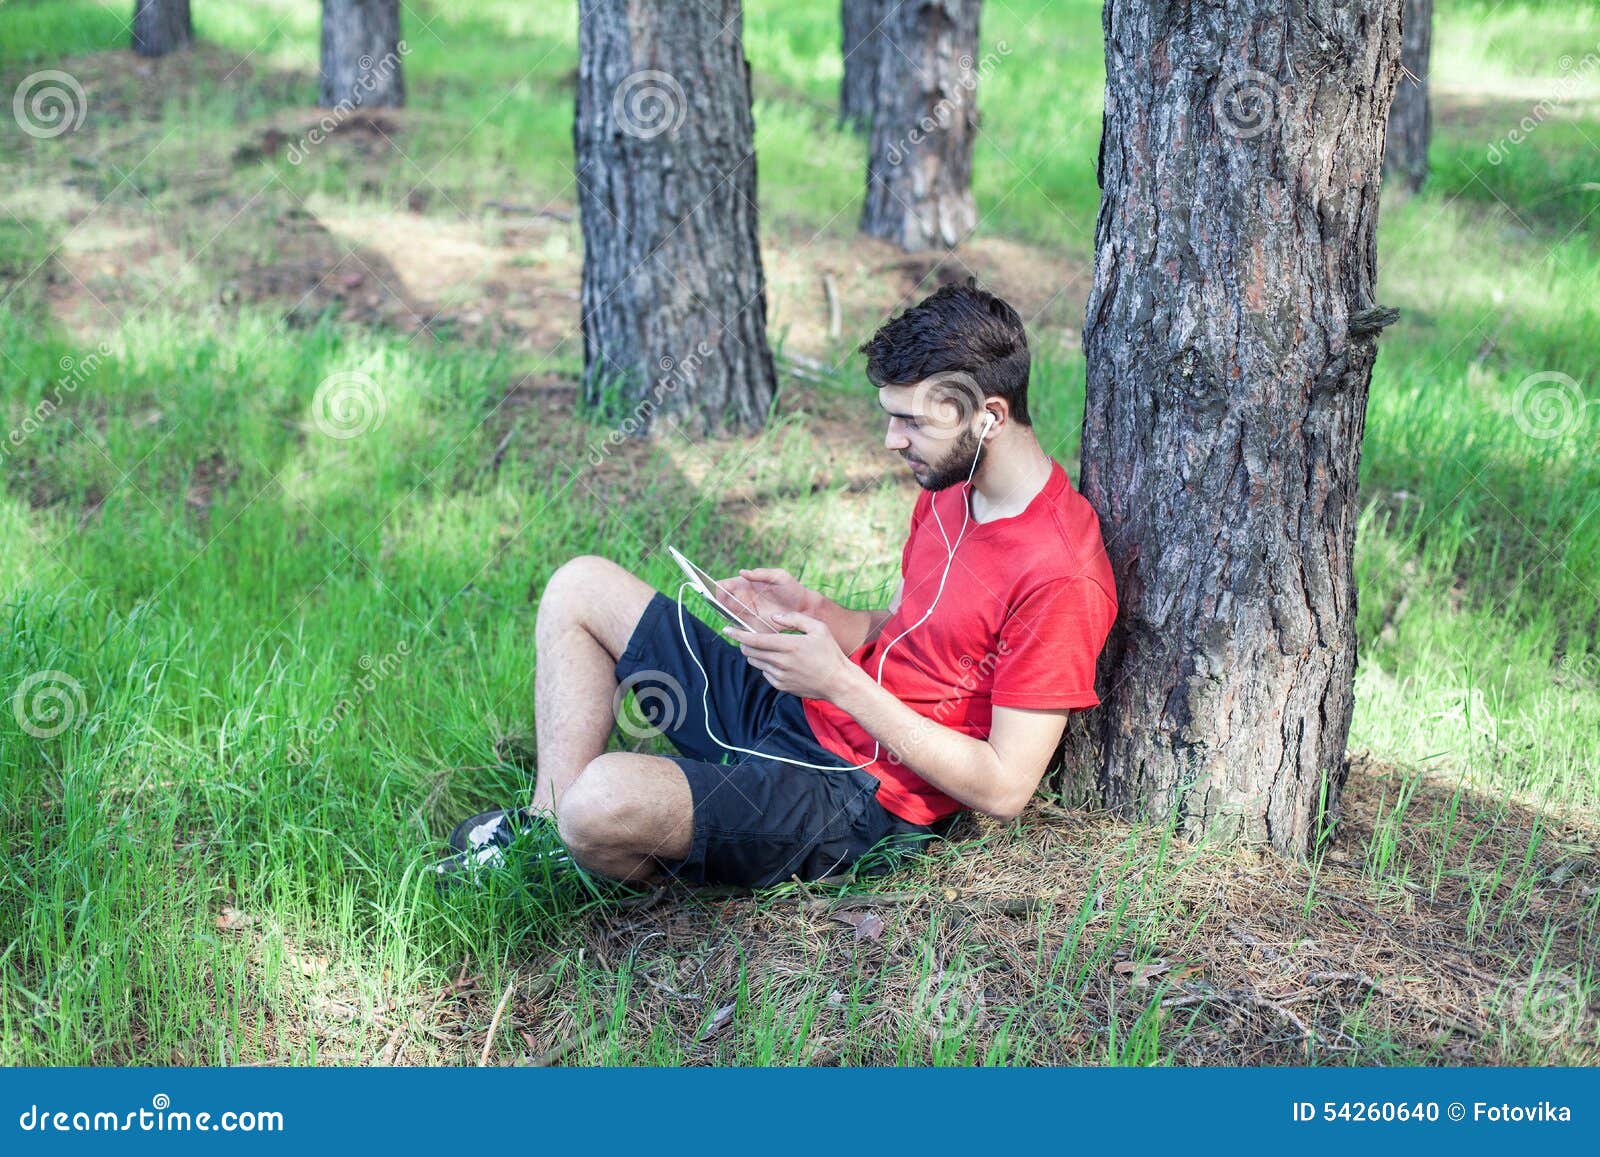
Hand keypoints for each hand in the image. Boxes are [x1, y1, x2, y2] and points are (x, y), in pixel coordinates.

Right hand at [710, 567, 817, 631]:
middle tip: (733, 606)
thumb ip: (761, 574)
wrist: (804, 608)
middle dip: (722, 605)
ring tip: (743, 614)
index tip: (721, 594)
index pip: (723, 586)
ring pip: (728, 615)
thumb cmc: (792, 588)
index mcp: (745, 584)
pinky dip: (737, 627)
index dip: (718, 589)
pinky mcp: (752, 624)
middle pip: (722, 602)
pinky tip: (745, 625)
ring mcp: (746, 612)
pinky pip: (738, 626)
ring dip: (729, 616)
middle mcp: (742, 598)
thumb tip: (742, 572)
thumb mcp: (779, 576)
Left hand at [723, 611, 855, 701]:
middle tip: (747, 637)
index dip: (738, 634)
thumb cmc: (830, 653)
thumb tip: (775, 617)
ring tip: (766, 648)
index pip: (755, 640)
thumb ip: (795, 619)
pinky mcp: (781, 686)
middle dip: (744, 643)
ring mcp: (780, 676)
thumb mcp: (818, 628)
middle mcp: (781, 662)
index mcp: (789, 645)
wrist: (838, 682)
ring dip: (754, 654)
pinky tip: (778, 661)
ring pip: (756, 663)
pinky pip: (765, 673)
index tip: (727, 629)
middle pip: (750, 652)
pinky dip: (766, 665)